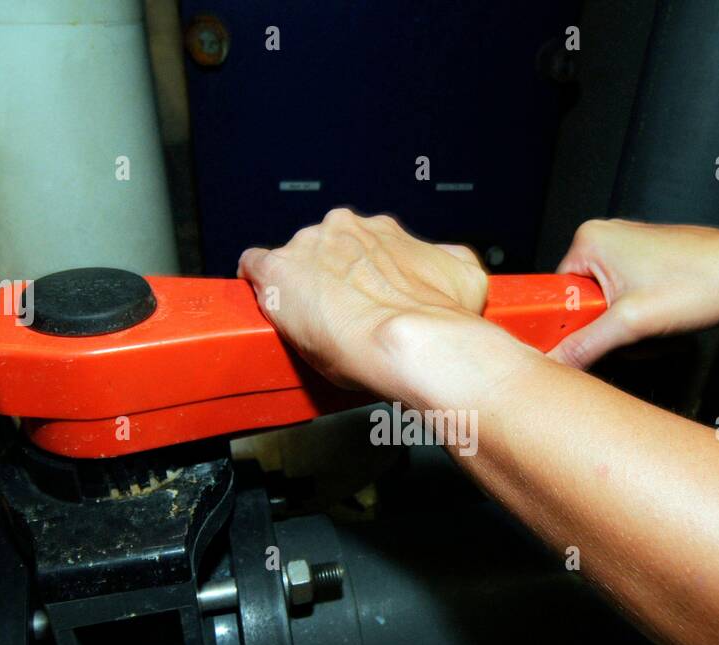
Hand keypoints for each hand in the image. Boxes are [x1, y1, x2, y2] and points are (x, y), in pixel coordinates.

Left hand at [238, 209, 488, 392]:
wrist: (412, 342)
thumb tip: (450, 262)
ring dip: (300, 288)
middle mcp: (341, 229)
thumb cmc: (438, 319)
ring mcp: (306, 250)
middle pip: (324, 250)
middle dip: (331, 279)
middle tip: (344, 316)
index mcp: (381, 230)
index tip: (368, 297)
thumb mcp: (464, 276)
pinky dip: (257, 282)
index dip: (362, 275)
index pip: (361, 245)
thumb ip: (448, 261)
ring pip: (293, 262)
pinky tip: (264, 299)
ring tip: (313, 324)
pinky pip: (254, 266)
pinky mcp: (276, 275)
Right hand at [549, 219, 718, 368]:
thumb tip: (554, 363)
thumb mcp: (631, 324)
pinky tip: (667, 320)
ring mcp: (631, 249)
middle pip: (583, 304)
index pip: (555, 295)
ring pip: (610, 309)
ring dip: (630, 330)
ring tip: (657, 327)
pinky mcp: (651, 264)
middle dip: (608, 331)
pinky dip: (645, 321)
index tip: (589, 341)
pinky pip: (630, 303)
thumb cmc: (700, 283)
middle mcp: (607, 237)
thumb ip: (584, 345)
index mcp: (590, 239)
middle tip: (635, 334)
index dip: (572, 326)